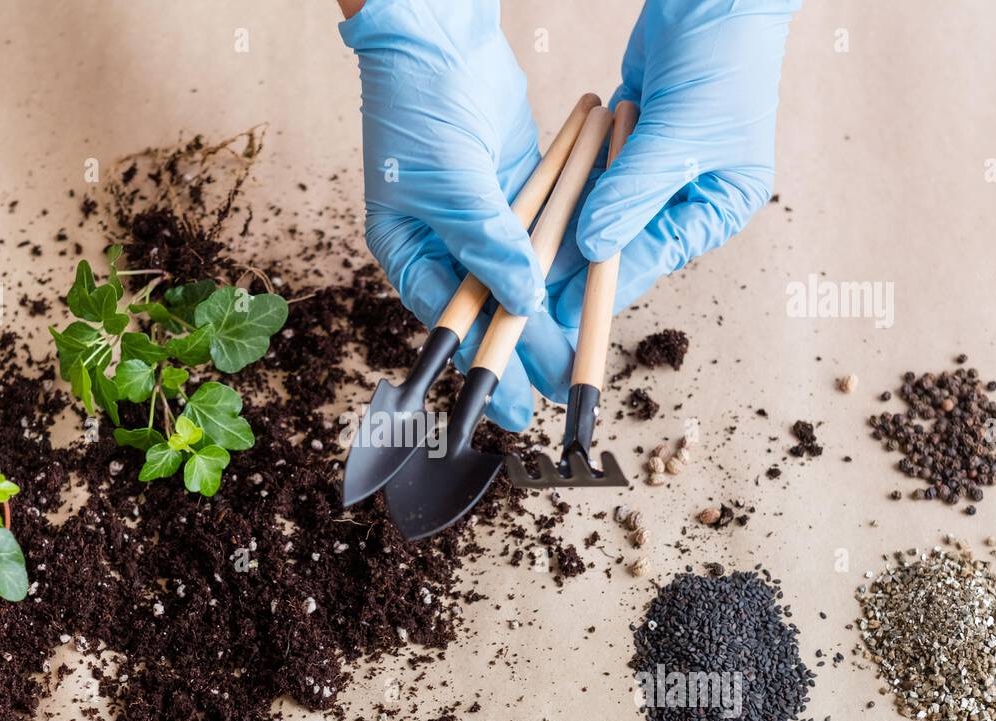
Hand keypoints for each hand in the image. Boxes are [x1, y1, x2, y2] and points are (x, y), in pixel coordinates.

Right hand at [340, 0, 573, 430]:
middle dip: (526, 349)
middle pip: (491, 309)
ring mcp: (482, 219)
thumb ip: (489, 243)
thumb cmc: (418, 107)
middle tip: (561, 384)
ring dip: (551, 312)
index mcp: (408, 251)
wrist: (435, 35)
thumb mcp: (449, 182)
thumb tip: (524, 301)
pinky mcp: (514, 191)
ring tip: (580, 351)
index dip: (483, 367)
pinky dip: (563, 261)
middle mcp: (444, 244)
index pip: (449, 325)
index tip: (511, 409)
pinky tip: (587, 291)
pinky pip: (543, 235)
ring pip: (521, 278)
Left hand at [549, 0, 798, 331]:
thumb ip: (632, 191)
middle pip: (625, 240)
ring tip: (523, 262)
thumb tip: (593, 246)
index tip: (559, 311)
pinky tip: (534, 214)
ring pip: (605, 208)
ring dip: (567, 229)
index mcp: (722, 203)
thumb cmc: (722, 56)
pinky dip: (568, 188)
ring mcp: (659, 166)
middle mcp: (692, 193)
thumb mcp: (678, 133)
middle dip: (579, 265)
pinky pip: (593, 173)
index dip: (605, 285)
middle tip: (530, 296)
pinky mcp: (632, 139)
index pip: (654, 255)